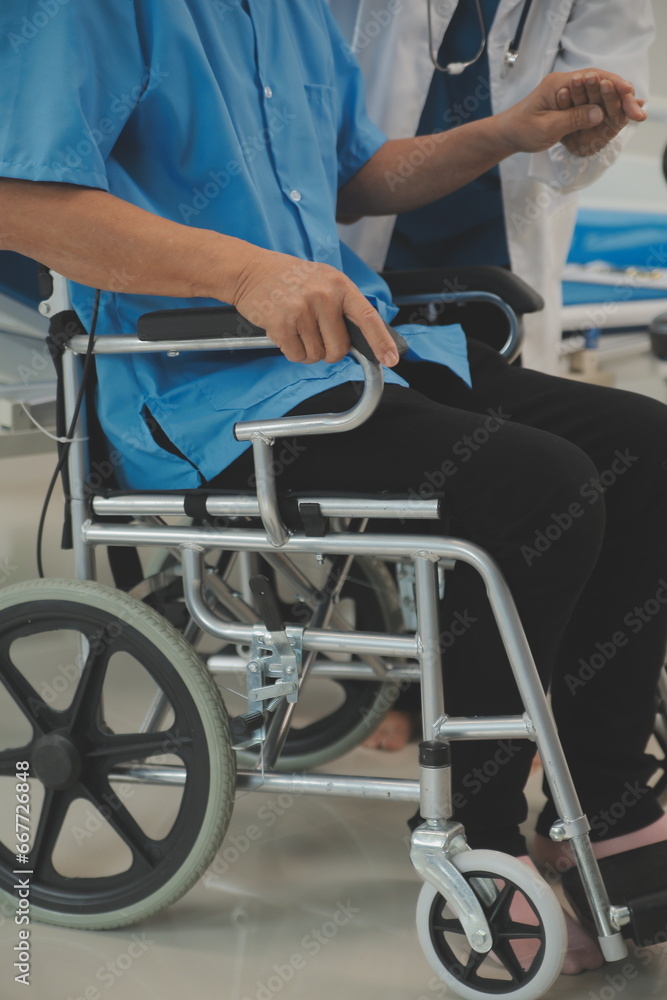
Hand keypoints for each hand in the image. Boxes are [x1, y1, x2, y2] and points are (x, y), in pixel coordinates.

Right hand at [230, 246, 399, 365]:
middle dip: (328, 351)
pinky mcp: (282, 323)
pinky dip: (291, 350)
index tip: (391, 359)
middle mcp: (324, 296)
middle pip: (339, 348)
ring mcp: (302, 309)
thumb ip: (343, 306)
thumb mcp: (324, 280)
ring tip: (296, 327)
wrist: (250, 270)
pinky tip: (284, 331)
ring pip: (316, 355)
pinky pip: (296, 355)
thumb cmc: (289, 279)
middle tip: (314, 333)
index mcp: (340, 285)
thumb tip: (361, 341)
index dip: (381, 341)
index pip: (368, 317)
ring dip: (306, 350)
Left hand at [497, 68, 645, 156]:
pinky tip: (619, 113)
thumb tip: (599, 114)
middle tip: (637, 107)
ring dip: (615, 100)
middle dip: (620, 94)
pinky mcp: (568, 102)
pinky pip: (591, 100)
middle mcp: (565, 83)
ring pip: (597, 91)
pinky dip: (606, 106)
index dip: (613, 86)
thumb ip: (572, 119)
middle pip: (599, 82)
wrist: (507, 134)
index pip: (593, 77)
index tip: (629, 93)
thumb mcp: (546, 128)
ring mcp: (567, 91)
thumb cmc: (521, 131)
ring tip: (634, 109)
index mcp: (558, 84)